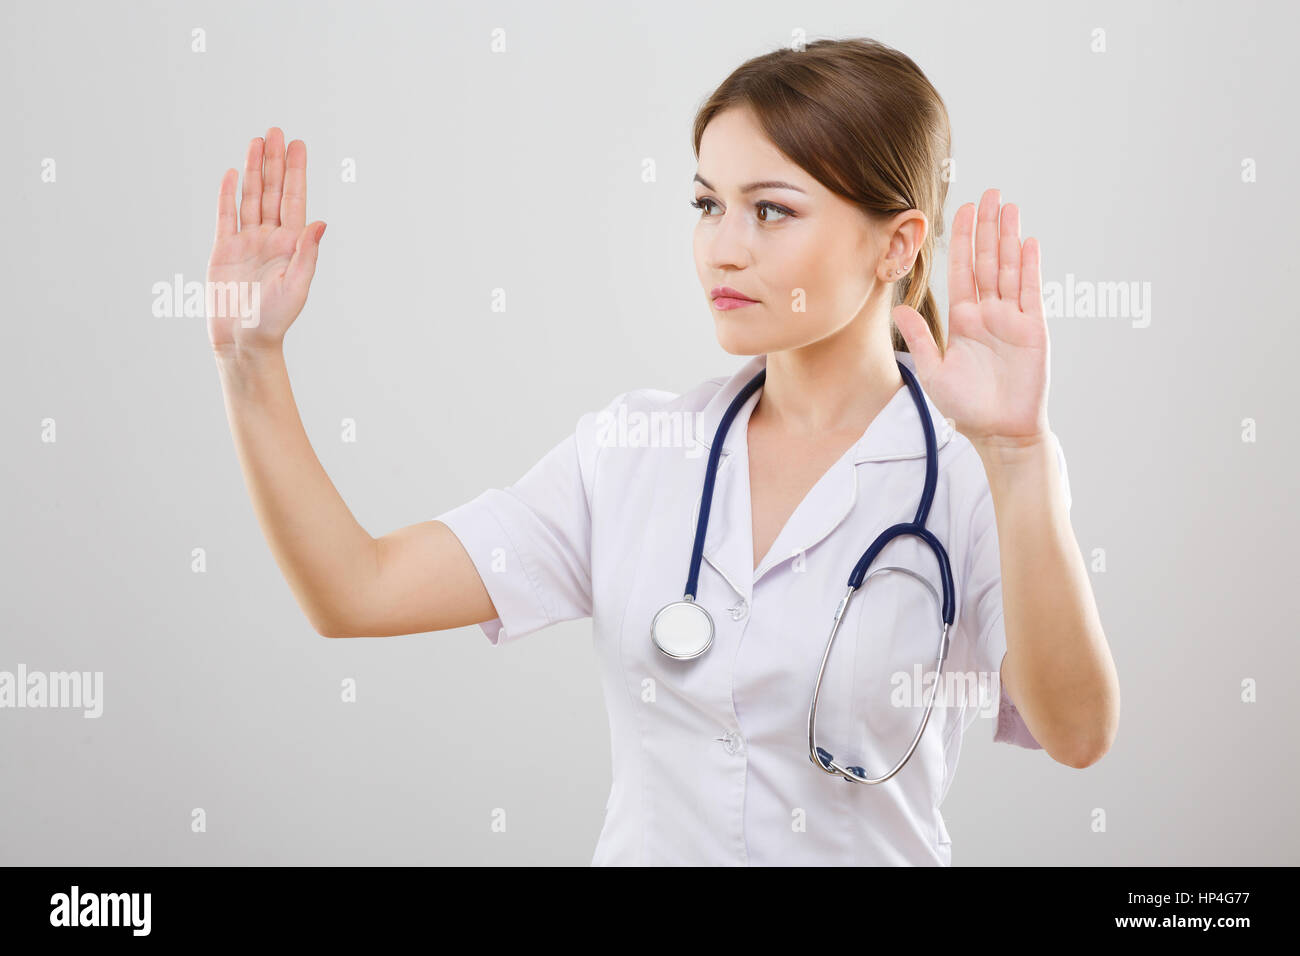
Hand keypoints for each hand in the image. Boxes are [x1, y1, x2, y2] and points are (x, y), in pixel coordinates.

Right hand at [206, 126, 325, 353]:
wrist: (243, 340)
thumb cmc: (275, 319)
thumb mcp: (297, 286)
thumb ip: (307, 254)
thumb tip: (320, 223)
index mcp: (291, 245)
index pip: (294, 199)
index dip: (296, 171)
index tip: (298, 144)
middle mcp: (270, 238)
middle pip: (272, 191)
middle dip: (274, 162)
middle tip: (276, 131)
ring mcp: (247, 242)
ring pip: (250, 198)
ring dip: (253, 170)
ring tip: (256, 142)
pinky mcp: (224, 250)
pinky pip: (225, 216)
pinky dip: (227, 195)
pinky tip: (230, 174)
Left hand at [892, 188, 1048, 448]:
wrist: (999, 430)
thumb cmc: (965, 406)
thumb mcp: (934, 371)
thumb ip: (919, 338)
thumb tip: (898, 310)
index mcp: (962, 319)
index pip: (962, 270)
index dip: (962, 240)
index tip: (962, 210)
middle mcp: (988, 313)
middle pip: (987, 260)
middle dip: (987, 227)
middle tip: (989, 192)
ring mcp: (1012, 318)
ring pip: (1008, 268)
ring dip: (1009, 237)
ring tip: (1009, 206)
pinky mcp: (1032, 328)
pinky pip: (1030, 291)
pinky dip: (1029, 266)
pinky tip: (1027, 241)